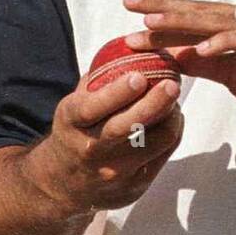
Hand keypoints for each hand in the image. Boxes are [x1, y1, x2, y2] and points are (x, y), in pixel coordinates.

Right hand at [22, 66, 183, 214]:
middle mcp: (90, 150)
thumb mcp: (74, 104)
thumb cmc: (75, 132)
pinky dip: (172, 135)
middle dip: (153, 104)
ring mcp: (113, 173)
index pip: (93, 107)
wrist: (61, 184)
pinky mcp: (133, 188)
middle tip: (172, 85)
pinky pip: (161, 157)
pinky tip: (173, 119)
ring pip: (153, 144)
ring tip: (174, 101)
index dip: (117, 92)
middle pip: (126, 128)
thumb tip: (132, 46)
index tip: (139, 76)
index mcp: (72, 123)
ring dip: (170, 119)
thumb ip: (100, 78)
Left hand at [122, 0, 235, 142]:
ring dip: (185, 22)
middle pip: (202, 10)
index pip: (196, 13)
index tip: (129, 8)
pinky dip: (225, 42)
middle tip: (129, 4)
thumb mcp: (234, 76)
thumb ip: (205, 63)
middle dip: (163, 8)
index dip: (163, 10)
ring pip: (220, 20)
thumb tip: (170, 54)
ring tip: (153, 24)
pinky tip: (201, 49)